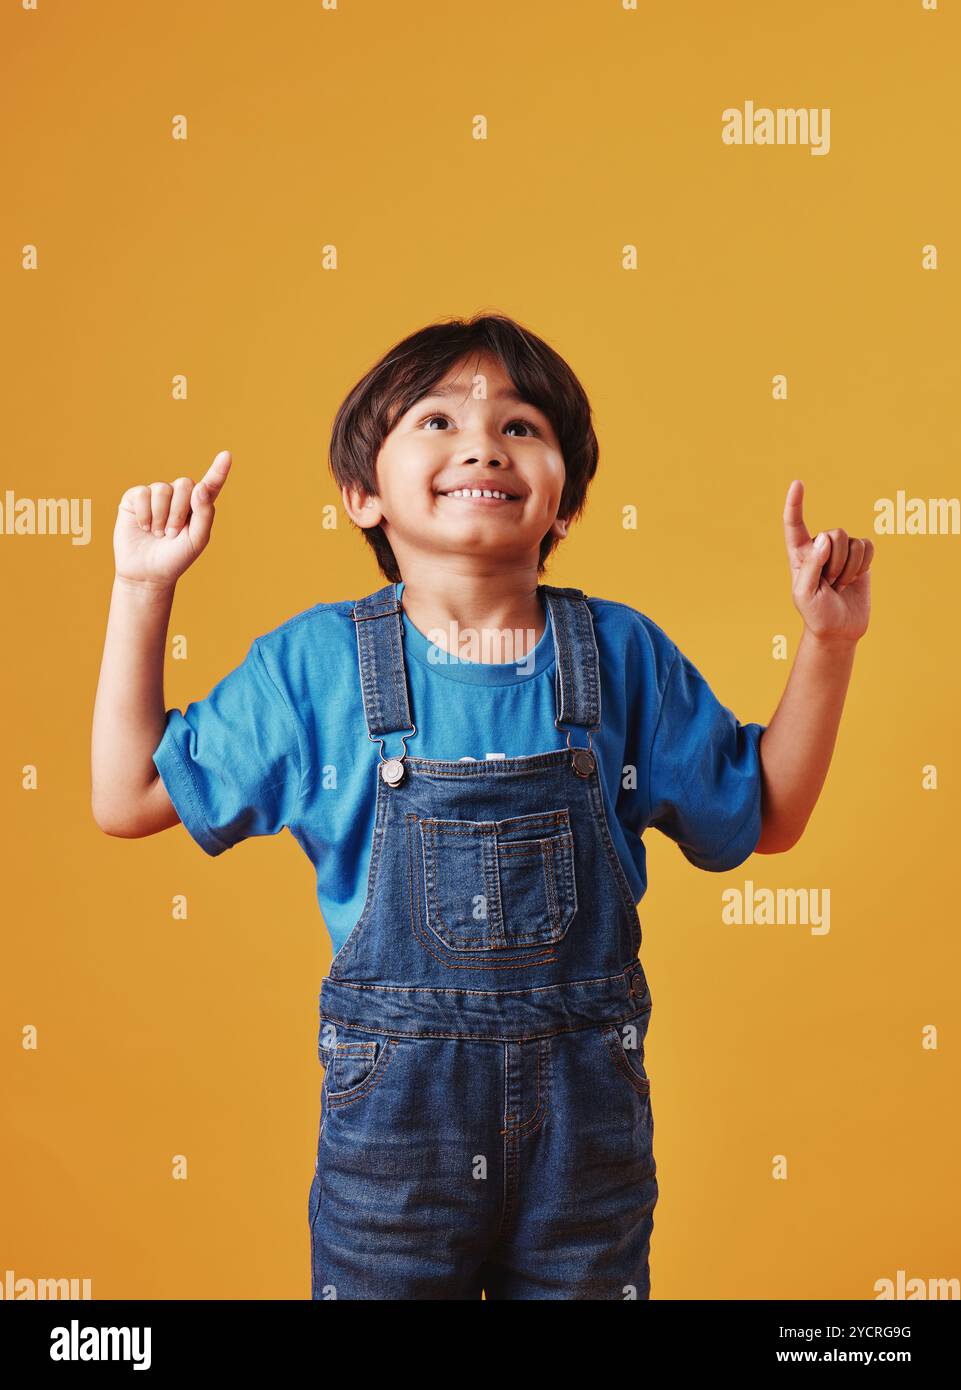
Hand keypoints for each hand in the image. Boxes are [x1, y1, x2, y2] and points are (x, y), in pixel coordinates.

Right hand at [114, 451, 231, 587]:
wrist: (147, 573)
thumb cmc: (175, 558)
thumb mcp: (197, 540)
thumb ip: (204, 513)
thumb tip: (200, 486)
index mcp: (198, 506)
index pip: (210, 485)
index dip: (218, 470)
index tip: (226, 456)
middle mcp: (178, 497)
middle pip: (185, 484)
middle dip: (179, 511)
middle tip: (172, 533)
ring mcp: (156, 496)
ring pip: (162, 488)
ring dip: (161, 515)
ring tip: (158, 533)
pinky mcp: (135, 498)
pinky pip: (142, 493)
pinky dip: (145, 514)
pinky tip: (144, 528)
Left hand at [782, 479, 873, 644]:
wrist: (839, 629)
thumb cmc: (816, 614)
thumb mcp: (805, 594)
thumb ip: (811, 565)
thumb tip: (824, 538)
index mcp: (799, 554)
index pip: (794, 524)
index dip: (795, 504)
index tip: (798, 483)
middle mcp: (819, 548)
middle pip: (833, 533)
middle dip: (836, 562)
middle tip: (830, 585)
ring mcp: (841, 551)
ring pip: (851, 542)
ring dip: (849, 568)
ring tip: (840, 585)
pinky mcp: (860, 557)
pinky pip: (868, 547)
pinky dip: (864, 564)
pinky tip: (855, 579)